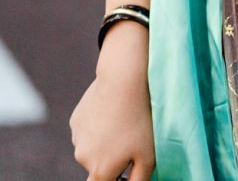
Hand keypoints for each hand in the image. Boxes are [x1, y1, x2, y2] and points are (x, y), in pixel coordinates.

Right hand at [69, 22, 154, 180]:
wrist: (124, 80)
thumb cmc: (139, 119)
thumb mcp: (148, 156)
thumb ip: (138, 180)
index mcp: (100, 171)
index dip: (115, 179)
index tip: (124, 169)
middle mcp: (83, 158)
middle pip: (99, 167)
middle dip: (112, 159)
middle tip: (130, 137)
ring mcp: (77, 138)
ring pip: (93, 147)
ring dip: (105, 141)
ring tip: (123, 120)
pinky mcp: (75, 120)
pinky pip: (88, 130)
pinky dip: (98, 125)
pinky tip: (112, 110)